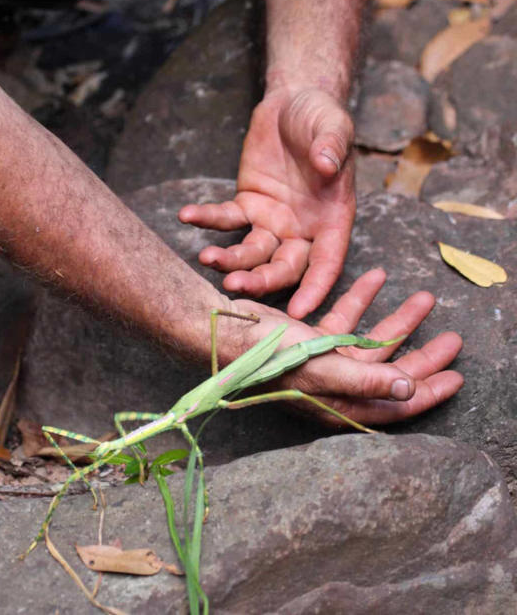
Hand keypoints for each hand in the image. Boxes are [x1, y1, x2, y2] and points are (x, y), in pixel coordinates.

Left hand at [179, 86, 355, 318]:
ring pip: (251, 253)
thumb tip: (326, 164)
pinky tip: (187, 215)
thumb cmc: (322, 119)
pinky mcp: (246, 205)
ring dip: (230, 259)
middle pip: (283, 268)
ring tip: (207, 258)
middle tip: (235, 285)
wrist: (293, 102)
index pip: (327, 263)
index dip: (315, 289)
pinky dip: (206, 218)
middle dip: (261, 281)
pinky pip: (225, 218)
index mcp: (331, 221)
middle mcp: (301, 230)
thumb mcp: (334, 127)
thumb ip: (332, 146)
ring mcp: (271, 221)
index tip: (298, 313)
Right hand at [231, 268, 462, 425]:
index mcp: (340, 402)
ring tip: (425, 297)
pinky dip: (360, 300)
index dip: (428, 392)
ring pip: (370, 343)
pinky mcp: (309, 339)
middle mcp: (334, 386)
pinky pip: (344, 321)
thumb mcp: (322, 366)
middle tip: (453, 338)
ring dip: (397, 320)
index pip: (394, 404)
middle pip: (389, 372)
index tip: (457, 377)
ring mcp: (322, 362)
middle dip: (422, 354)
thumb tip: (410, 390)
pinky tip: (375, 278)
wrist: (226, 329)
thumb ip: (367, 378)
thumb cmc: (270, 354)